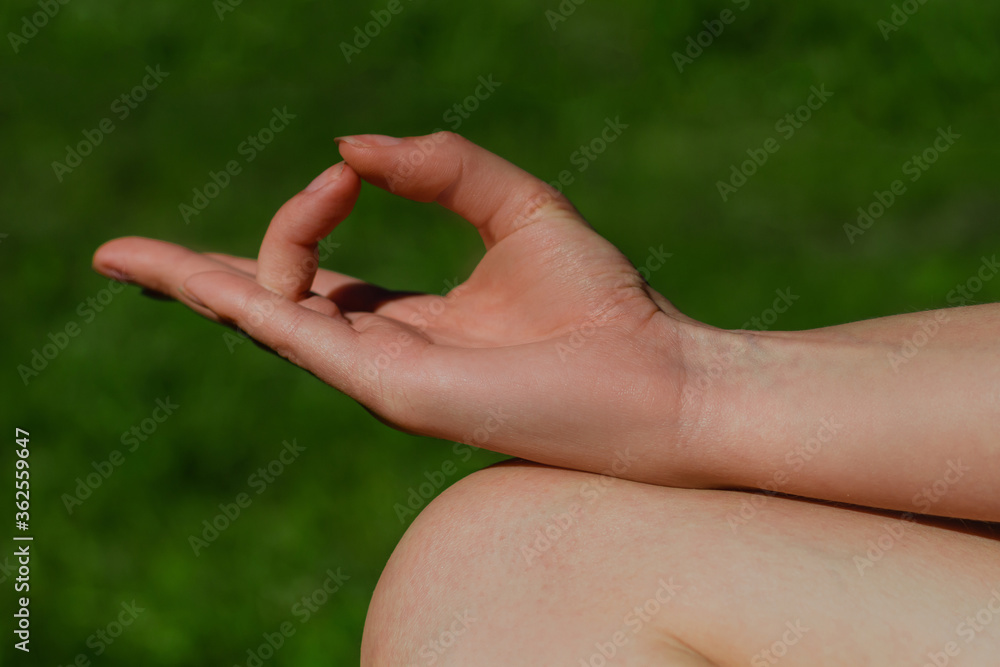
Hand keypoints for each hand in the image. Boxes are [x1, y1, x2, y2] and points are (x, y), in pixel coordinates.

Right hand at [94, 132, 723, 484]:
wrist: (655, 373)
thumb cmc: (602, 303)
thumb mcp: (516, 207)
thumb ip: (442, 167)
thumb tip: (350, 149)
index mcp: (412, 318)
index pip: (318, 274)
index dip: (305, 213)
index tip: (345, 174)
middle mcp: (384, 351)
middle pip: (270, 307)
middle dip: (196, 277)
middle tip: (121, 255)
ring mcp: (382, 375)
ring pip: (267, 321)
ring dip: (198, 282)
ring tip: (127, 257)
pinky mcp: (394, 388)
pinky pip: (300, 335)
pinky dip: (246, 297)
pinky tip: (193, 274)